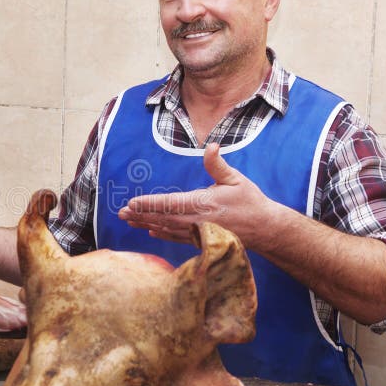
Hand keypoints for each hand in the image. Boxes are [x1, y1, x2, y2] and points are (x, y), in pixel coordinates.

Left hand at [117, 143, 274, 246]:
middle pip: (162, 218)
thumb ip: (218, 165)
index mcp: (202, 204)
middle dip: (140, 215)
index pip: (169, 204)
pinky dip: (162, 234)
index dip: (149, 203)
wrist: (264, 229)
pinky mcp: (201, 239)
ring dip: (146, 224)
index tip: (132, 202)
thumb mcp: (236, 179)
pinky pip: (176, 237)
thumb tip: (211, 146)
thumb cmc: (250, 201)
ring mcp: (197, 233)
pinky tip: (150, 231)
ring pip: (166, 229)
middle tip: (121, 212)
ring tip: (129, 220)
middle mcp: (196, 221)